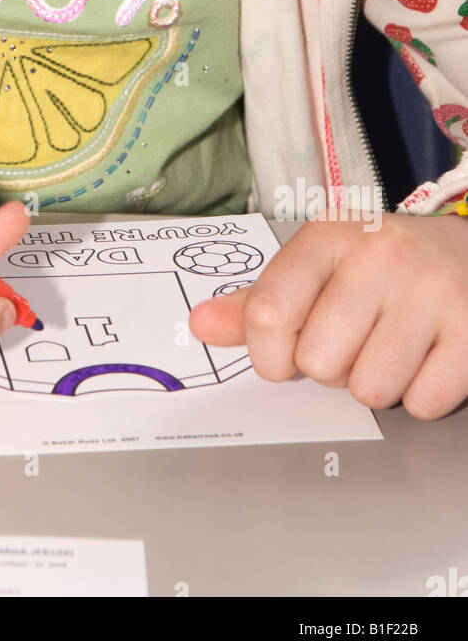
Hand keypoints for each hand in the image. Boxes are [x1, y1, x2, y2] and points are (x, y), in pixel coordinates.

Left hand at [188, 211, 467, 418]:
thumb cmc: (380, 266)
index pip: (268, 315)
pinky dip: (421, 393)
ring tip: (393, 342)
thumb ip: (257, 302)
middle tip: (357, 337)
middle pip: (319, 363)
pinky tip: (427, 354)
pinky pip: (422, 403)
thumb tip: (199, 325)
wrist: (467, 252)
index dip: (270, 355)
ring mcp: (431, 291)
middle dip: (334, 367)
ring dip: (377, 381)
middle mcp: (379, 256)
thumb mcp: (316, 267)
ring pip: (370, 390)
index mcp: (327, 236)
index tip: (287, 351)